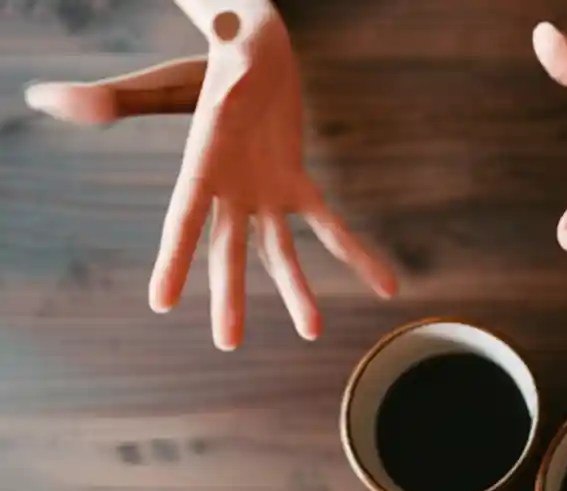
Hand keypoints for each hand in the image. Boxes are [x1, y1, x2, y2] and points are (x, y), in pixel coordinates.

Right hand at [25, 8, 395, 349]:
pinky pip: (328, 225)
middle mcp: (229, 188)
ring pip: (280, 251)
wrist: (256, 50)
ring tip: (313, 330)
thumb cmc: (231, 52)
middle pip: (228, 250)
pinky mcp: (294, 184)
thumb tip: (194, 82)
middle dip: (229, 295)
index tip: (160, 302)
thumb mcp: (218, 62)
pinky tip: (385, 284)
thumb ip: (213, 79)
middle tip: (227, 343)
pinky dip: (355, 253)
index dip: (174, 258)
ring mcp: (262, 192)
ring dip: (298, 290)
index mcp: (201, 163)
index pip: (182, 218)